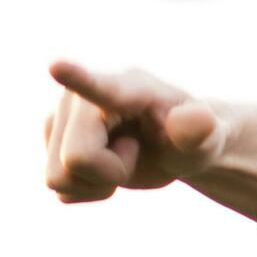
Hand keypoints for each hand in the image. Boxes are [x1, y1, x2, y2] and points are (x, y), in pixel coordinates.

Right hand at [44, 62, 228, 199]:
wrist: (173, 147)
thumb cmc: (191, 139)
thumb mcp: (206, 139)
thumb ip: (200, 131)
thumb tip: (199, 119)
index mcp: (126, 87)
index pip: (99, 86)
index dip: (77, 78)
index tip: (57, 66)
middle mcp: (80, 97)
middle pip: (77, 159)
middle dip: (111, 172)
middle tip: (135, 151)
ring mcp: (59, 118)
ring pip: (60, 178)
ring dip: (96, 182)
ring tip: (121, 157)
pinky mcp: (50, 142)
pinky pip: (60, 189)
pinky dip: (87, 190)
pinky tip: (104, 170)